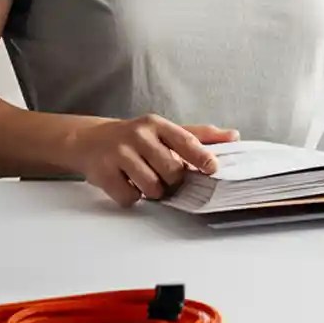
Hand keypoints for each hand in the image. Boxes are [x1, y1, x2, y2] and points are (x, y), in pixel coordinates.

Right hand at [63, 115, 238, 206]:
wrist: (89, 140)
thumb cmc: (135, 138)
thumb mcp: (165, 131)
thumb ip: (198, 135)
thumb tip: (234, 136)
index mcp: (157, 124)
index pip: (185, 140)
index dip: (201, 156)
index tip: (212, 168)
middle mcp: (138, 135)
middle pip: (171, 170)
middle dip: (172, 180)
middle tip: (164, 175)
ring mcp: (119, 153)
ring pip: (151, 187)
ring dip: (153, 191)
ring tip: (145, 179)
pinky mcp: (103, 172)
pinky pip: (129, 197)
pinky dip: (132, 197)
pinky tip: (127, 183)